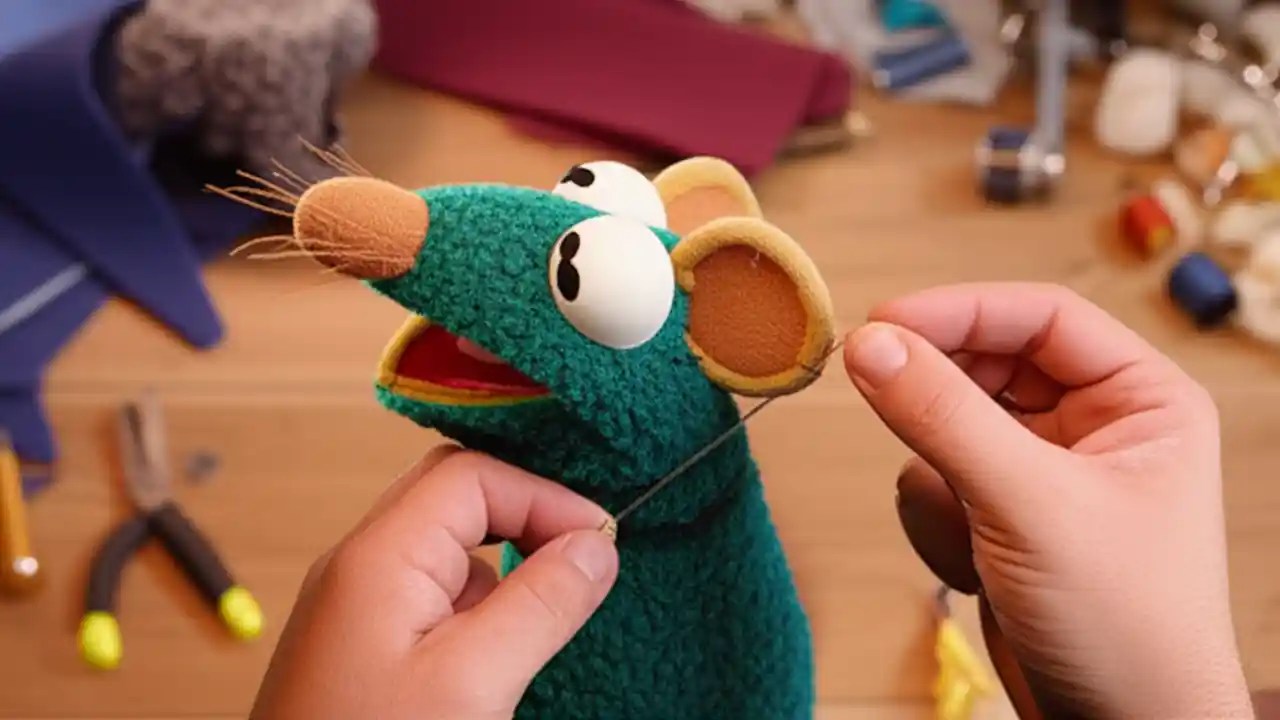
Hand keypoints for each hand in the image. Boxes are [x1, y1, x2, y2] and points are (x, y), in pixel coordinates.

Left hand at [250, 447, 618, 719]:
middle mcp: (359, 569)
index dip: (543, 495)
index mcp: (377, 557)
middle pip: (454, 499)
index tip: (600, 539)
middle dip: (526, 517)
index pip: (471, 476)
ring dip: (506, 564)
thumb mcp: (473, 683)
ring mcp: (357, 609)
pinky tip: (504, 653)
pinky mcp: (364, 650)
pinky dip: (481, 606)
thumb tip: (595, 545)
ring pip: (446, 549)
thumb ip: (540, 605)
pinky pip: (432, 597)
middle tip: (583, 561)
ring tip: (552, 610)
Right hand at [842, 283, 1251, 718]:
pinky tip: (974, 564)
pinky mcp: (1006, 515)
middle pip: (988, 364)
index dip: (959, 311)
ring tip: (969, 529)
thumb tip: (869, 344)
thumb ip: (943, 417)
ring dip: (939, 471)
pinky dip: (938, 518)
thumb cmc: (1124, 625)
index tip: (880, 322)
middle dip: (939, 396)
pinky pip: (939, 480)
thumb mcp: (1030, 505)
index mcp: (1142, 400)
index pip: (1040, 318)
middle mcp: (1097, 425)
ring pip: (951, 424)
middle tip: (873, 389)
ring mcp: (1047, 471)